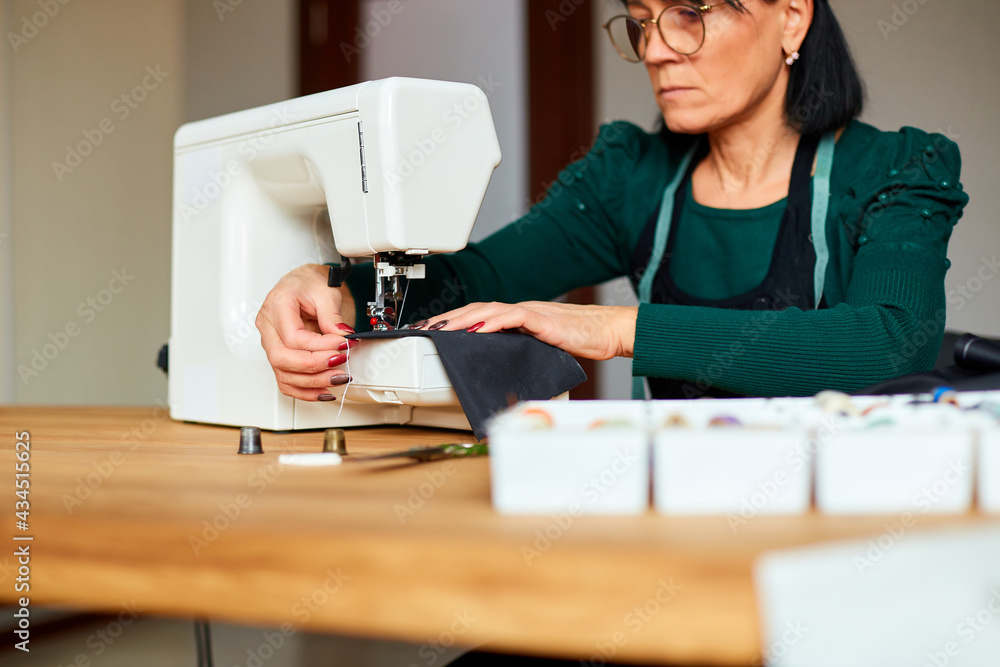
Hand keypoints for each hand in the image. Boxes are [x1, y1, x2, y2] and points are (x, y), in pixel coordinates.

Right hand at [255, 264, 357, 400]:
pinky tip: (323, 392)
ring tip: (338, 378)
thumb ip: (333, 315)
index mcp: (277, 306)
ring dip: (312, 383)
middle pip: (282, 358)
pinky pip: (286, 380)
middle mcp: (268, 326)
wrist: (305, 284)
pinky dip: (304, 391)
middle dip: (314, 367)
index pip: (293, 337)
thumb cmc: (310, 284)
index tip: (344, 345)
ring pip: (283, 374)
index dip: (320, 346)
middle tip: (340, 363)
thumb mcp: (326, 291)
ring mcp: (271, 343)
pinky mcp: (279, 355)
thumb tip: (342, 337)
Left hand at [419, 301, 637, 359]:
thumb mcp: (541, 349)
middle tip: (425, 330)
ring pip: (489, 311)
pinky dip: (493, 322)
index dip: (453, 321)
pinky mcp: (544, 320)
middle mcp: (520, 311)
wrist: (609, 331)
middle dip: (448, 319)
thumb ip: (519, 350)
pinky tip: (477, 329)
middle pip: (476, 310)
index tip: (432, 331)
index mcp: (518, 318)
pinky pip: (513, 317)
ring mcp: (531, 313)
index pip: (478, 316)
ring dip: (463, 319)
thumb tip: (495, 362)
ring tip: (442, 329)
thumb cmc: (581, 341)